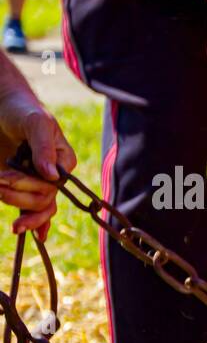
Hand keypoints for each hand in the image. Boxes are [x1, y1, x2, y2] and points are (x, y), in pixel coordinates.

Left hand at [0, 96, 75, 241]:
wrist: (1, 106)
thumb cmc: (22, 110)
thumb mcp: (36, 123)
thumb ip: (43, 148)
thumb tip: (52, 176)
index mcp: (64, 162)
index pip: (54, 185)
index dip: (31, 184)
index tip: (6, 176)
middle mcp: (54, 176)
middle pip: (45, 199)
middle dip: (19, 194)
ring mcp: (37, 183)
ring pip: (38, 208)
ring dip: (16, 205)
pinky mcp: (21, 187)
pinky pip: (34, 212)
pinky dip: (35, 224)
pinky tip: (35, 236)